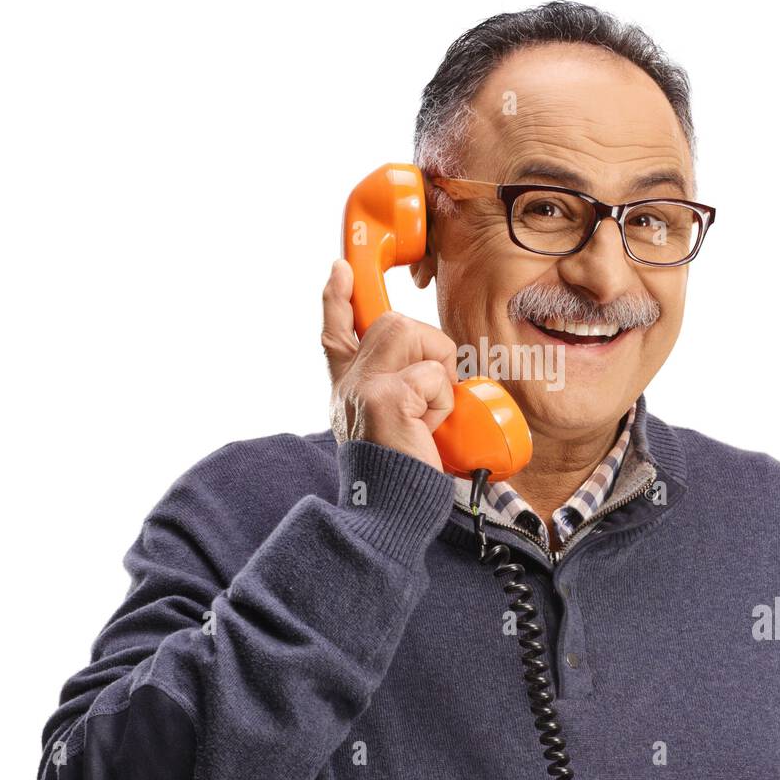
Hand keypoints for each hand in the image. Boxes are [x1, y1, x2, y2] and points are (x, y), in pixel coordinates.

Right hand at [321, 259, 457, 472]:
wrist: (391, 512)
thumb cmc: (401, 473)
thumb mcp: (390, 424)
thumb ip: (396, 390)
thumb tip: (429, 370)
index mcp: (347, 388)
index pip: (335, 331)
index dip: (337, 297)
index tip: (339, 267)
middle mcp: (348, 384)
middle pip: (393, 323)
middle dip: (427, 347)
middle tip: (430, 393)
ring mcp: (364, 387)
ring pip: (413, 334)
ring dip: (438, 369)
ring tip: (429, 412)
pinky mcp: (387, 398)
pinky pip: (433, 375)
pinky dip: (443, 402)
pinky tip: (428, 430)